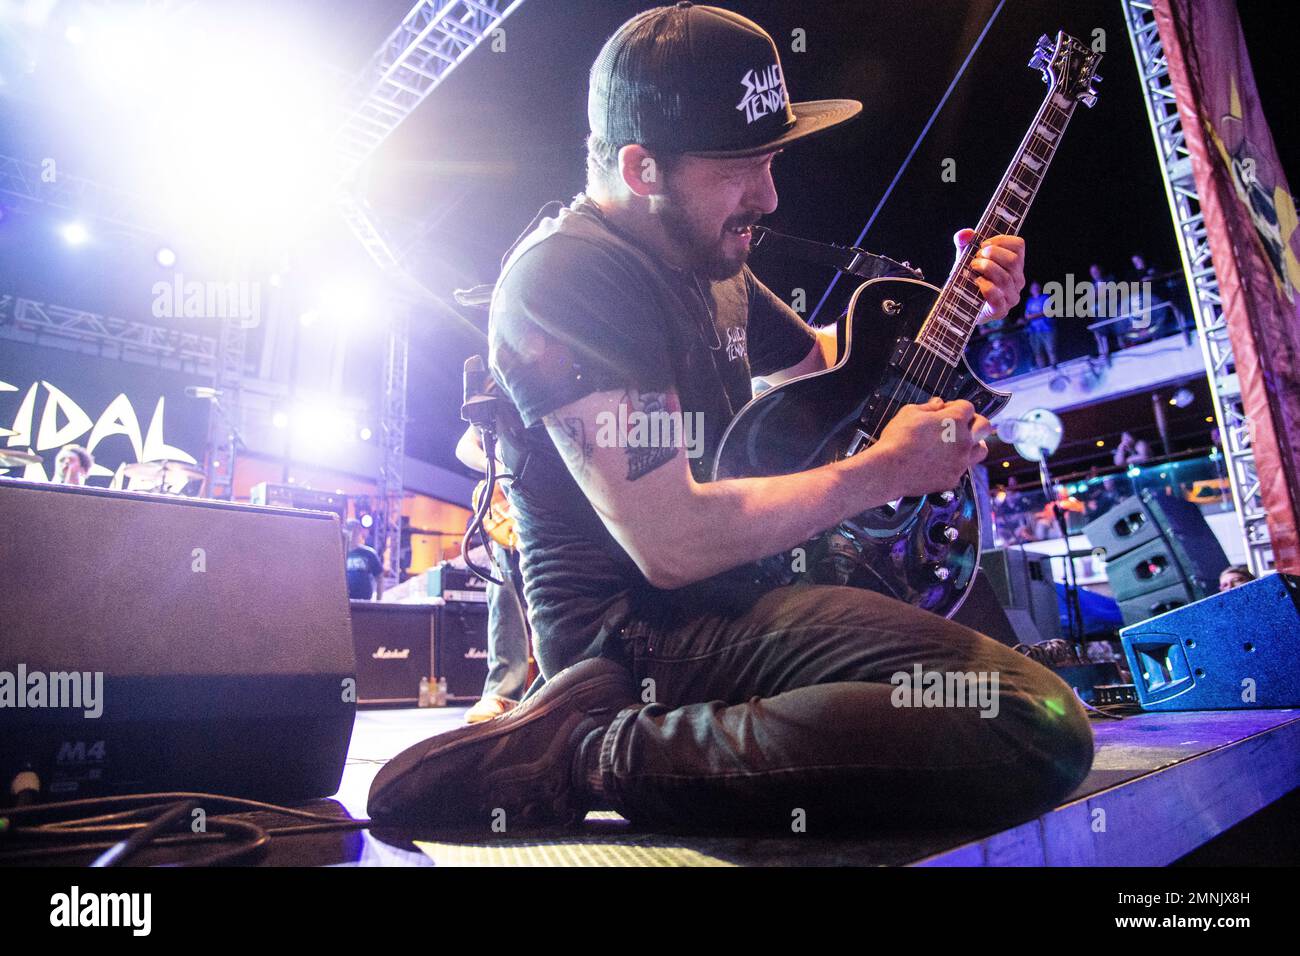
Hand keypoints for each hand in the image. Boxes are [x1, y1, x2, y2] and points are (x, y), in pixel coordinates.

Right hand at [875, 397, 991, 495]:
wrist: (889, 469)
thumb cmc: (897, 440)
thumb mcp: (909, 413)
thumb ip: (928, 407)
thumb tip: (938, 404)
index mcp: (954, 420)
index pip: (968, 407)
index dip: (956, 406)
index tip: (946, 409)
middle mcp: (963, 440)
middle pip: (984, 426)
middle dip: (975, 422)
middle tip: (962, 424)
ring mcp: (960, 461)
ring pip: (981, 450)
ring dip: (973, 444)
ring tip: (960, 444)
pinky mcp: (952, 478)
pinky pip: (962, 469)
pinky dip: (955, 464)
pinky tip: (942, 462)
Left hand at [954, 229, 1025, 323]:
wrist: (959, 306)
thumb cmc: (968, 279)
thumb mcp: (965, 258)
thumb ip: (964, 244)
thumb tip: (965, 234)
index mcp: (1015, 264)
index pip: (1019, 245)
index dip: (1000, 240)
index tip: (983, 244)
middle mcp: (1018, 280)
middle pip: (1013, 260)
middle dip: (991, 254)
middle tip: (976, 258)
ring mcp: (1011, 296)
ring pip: (1005, 277)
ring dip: (985, 268)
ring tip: (972, 268)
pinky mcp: (1000, 310)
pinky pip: (996, 296)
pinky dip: (984, 286)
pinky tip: (975, 282)